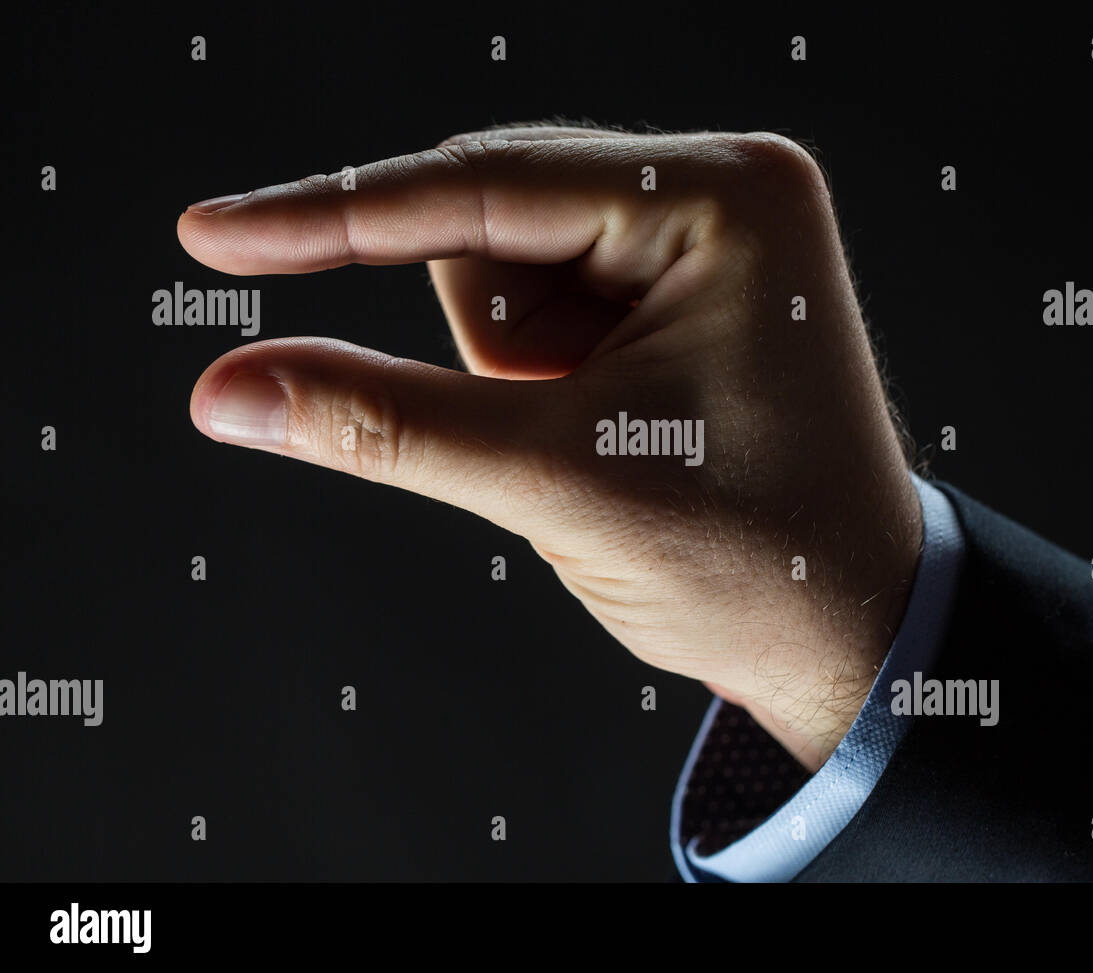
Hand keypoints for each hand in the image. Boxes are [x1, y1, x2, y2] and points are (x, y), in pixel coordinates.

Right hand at [178, 125, 922, 770]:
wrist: (848, 633)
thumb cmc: (752, 560)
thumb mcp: (556, 482)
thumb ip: (382, 424)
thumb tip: (229, 389)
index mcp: (721, 199)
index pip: (481, 186)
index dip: (332, 217)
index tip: (210, 235)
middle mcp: (716, 192)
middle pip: (490, 232)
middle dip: (497, 356)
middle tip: (573, 438)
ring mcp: (697, 242)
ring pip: (504, 282)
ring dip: (518, 381)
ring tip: (610, 446)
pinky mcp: (675, 295)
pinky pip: (541, 320)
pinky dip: (539, 389)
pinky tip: (614, 439)